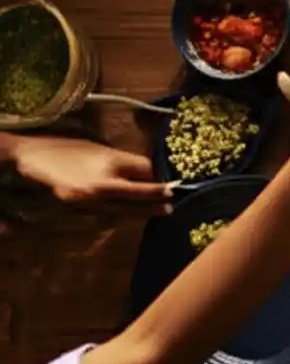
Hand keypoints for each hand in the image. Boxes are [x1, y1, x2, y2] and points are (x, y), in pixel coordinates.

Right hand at [9, 136, 170, 212]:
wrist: (36, 158)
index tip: (179, 186)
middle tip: (175, 204)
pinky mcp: (81, 209)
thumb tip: (156, 172)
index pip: (146, 179)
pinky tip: (135, 214)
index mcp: (110, 170)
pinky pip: (108, 213)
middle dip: (157, 201)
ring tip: (162, 211)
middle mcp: (101, 190)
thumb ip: (131, 164)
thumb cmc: (74, 149)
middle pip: (138, 198)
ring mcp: (90, 202)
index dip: (162, 184)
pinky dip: (123, 214)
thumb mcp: (105, 151)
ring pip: (124, 210)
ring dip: (143, 211)